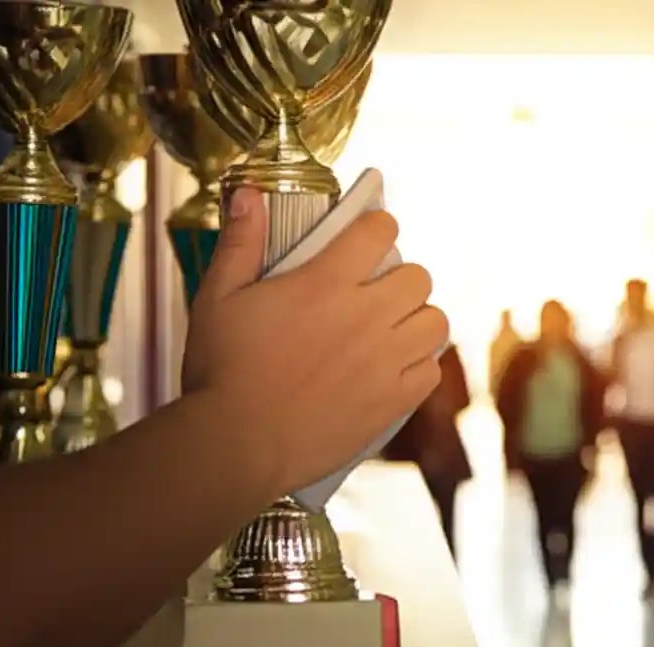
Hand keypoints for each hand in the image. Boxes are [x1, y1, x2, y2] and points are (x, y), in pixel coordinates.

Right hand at [181, 188, 448, 496]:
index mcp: (325, 283)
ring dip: (417, 320)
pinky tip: (393, 369)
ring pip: (435, 322)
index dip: (377, 228)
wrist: (235, 445)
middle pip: (419, 276)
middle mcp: (365, 317)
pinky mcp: (392, 402)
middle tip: (376, 293)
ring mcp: (384, 361)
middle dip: (400, 278)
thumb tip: (248, 194)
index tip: (367, 238)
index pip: (380, 230)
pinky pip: (431, 371)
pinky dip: (419, 366)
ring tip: (391, 330)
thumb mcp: (217, 297)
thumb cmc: (221, 371)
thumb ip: (240, 242)